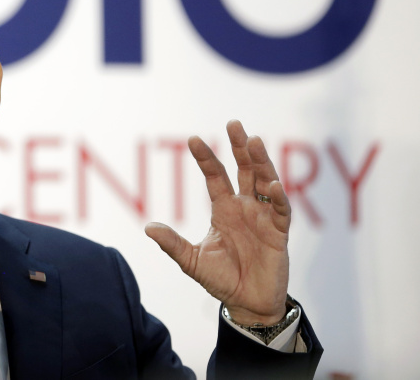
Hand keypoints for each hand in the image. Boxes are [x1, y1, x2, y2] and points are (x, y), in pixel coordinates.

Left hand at [144, 120, 289, 325]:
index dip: (206, 158)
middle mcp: (244, 207)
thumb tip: (148, 227)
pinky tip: (271, 185)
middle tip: (234, 124)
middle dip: (239, 147)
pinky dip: (276, 198)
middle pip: (244, 170)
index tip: (193, 139)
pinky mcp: (278, 233)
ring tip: (254, 142)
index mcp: (223, 208)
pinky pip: (279, 211)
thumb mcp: (192, 261)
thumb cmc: (221, 279)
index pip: (215, 176)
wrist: (247, 304)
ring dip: (261, 162)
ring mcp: (262, 217)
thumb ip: (173, 244)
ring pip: (264, 182)